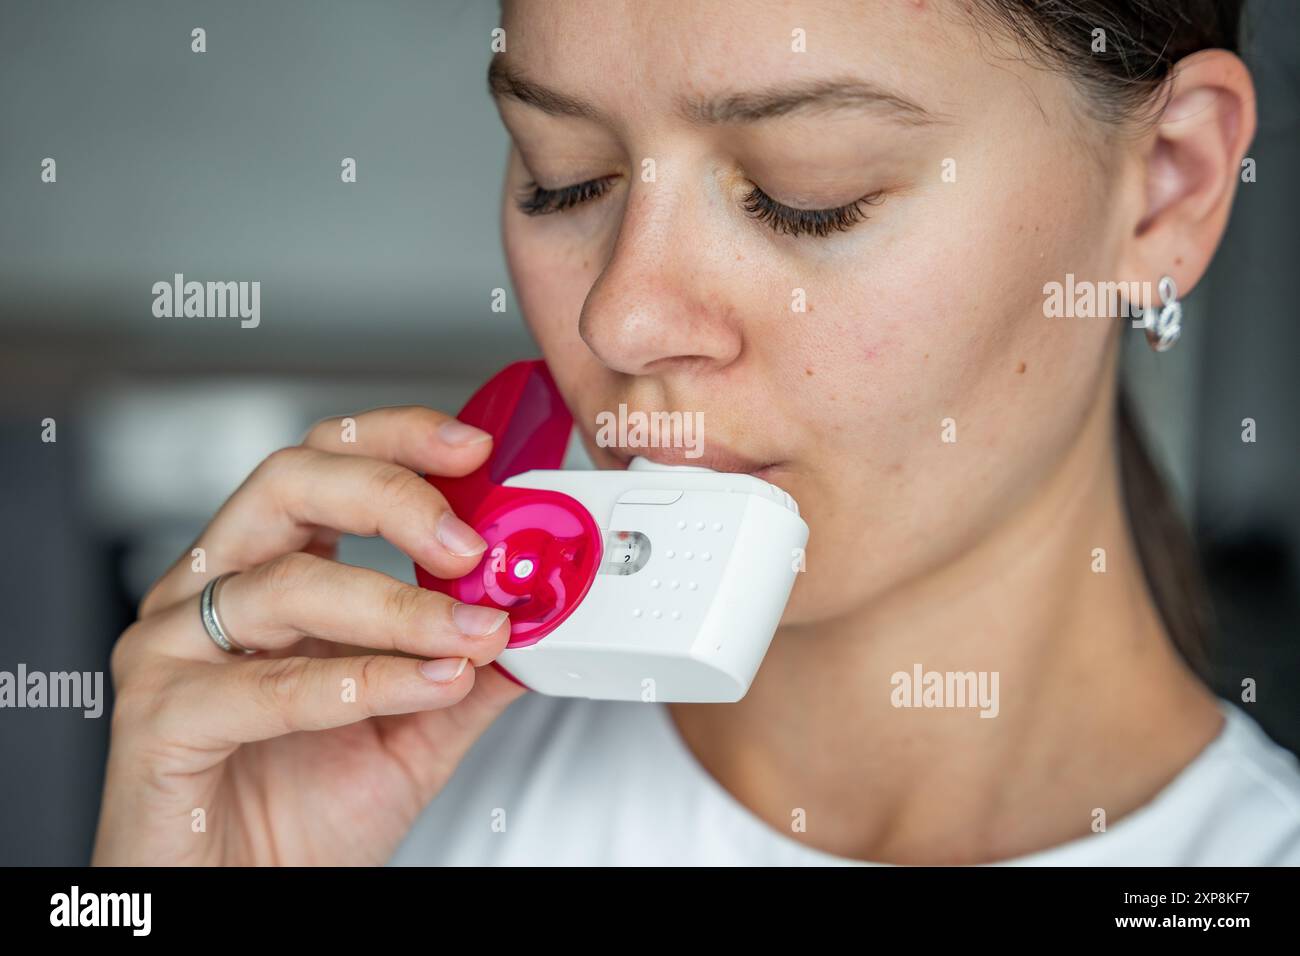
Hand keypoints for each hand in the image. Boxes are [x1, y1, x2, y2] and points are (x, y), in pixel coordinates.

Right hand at [92, 407, 526, 864]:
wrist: (248, 901)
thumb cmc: (306, 811)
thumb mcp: (418, 726)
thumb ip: (473, 663)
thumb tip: (540, 611)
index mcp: (272, 571)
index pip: (327, 463)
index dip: (398, 439)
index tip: (476, 450)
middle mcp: (215, 591)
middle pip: (290, 482)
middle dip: (392, 495)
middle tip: (469, 542)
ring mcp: (174, 648)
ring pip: (285, 582)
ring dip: (397, 607)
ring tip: (470, 635)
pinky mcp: (157, 717)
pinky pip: (264, 684)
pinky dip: (358, 682)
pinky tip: (424, 687)